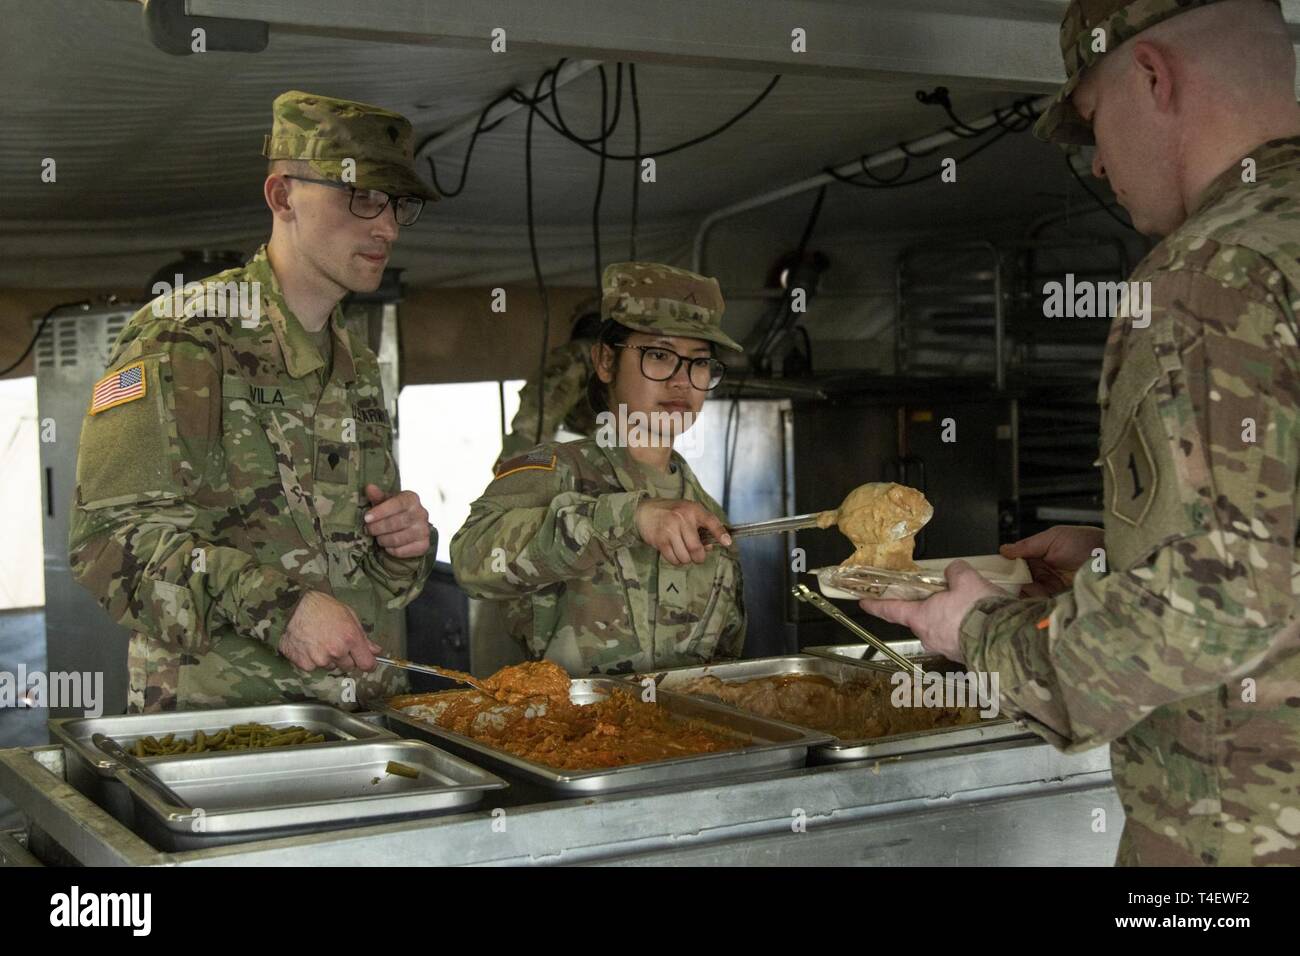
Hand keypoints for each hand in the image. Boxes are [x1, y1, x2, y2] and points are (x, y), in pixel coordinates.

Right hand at [279, 591, 382, 671]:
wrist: (292, 607)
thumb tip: (376, 651)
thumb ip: (363, 636)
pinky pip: (314, 667)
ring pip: (330, 666)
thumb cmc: (322, 607)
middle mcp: (336, 651)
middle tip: (335, 642)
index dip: (368, 664)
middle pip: (348, 666)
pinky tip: (308, 645)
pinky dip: (312, 659)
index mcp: (350, 638)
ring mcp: (319, 660)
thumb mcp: (348, 615)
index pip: (367, 664)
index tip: (367, 662)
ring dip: (328, 658)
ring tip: (319, 640)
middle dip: (345, 657)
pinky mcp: (304, 664)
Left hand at [363, 484, 430, 558]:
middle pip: (396, 522)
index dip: (380, 512)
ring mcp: (424, 530)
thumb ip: (377, 496)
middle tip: (367, 530)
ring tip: (377, 538)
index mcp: (412, 499)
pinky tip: (387, 546)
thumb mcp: (385, 501)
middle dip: (377, 528)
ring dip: (383, 540)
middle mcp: (421, 513)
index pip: (397, 504)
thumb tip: (369, 487)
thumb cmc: (394, 511)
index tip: (366, 518)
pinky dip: (391, 550)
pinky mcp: (424, 545)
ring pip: (398, 538)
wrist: (411, 526)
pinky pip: (403, 551)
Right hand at [635, 498, 731, 565]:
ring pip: (685, 557)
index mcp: (693, 510)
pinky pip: (673, 559)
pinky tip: (674, 552)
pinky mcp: (660, 540)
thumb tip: (709, 547)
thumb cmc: (672, 512)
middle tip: (697, 556)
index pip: (711, 521)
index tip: (727, 543)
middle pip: (696, 548)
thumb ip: (702, 527)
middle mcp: (682, 518)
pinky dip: (676, 560)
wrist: (646, 511)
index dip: (720, 533)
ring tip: (683, 551)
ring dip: (686, 559)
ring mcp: (670, 530)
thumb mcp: (689, 513)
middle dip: (699, 557)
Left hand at [858, 560, 1001, 661]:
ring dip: (950, 616)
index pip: (891, 610)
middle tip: (943, 593)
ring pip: (942, 627)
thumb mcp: (967, 580)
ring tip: (970, 604)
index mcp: (921, 618)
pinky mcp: (964, 655)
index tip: (863, 603)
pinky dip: (965, 627)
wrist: (1007, 642)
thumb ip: (955, 572)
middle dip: (929, 605)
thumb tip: (954, 571)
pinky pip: (958, 636)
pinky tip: (980, 618)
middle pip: (921, 617)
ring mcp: (946, 649)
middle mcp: (929, 636)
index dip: (876, 605)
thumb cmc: (979, 613)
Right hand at [999, 525, 1103, 597]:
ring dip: (1018, 593)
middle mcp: (1044, 573)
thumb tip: (1004, 550)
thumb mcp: (1054, 537)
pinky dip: (1031, 602)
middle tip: (997, 585)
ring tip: (1010, 592)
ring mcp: (1051, 588)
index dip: (1004, 568)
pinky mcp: (1059, 601)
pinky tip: (1024, 599)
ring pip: (1026, 593)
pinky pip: (1040, 603)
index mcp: (1040, 556)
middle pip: (1018, 581)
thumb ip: (1028, 545)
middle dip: (1008, 584)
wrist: (1114, 560)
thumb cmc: (1087, 543)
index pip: (1015, 564)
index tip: (991, 572)